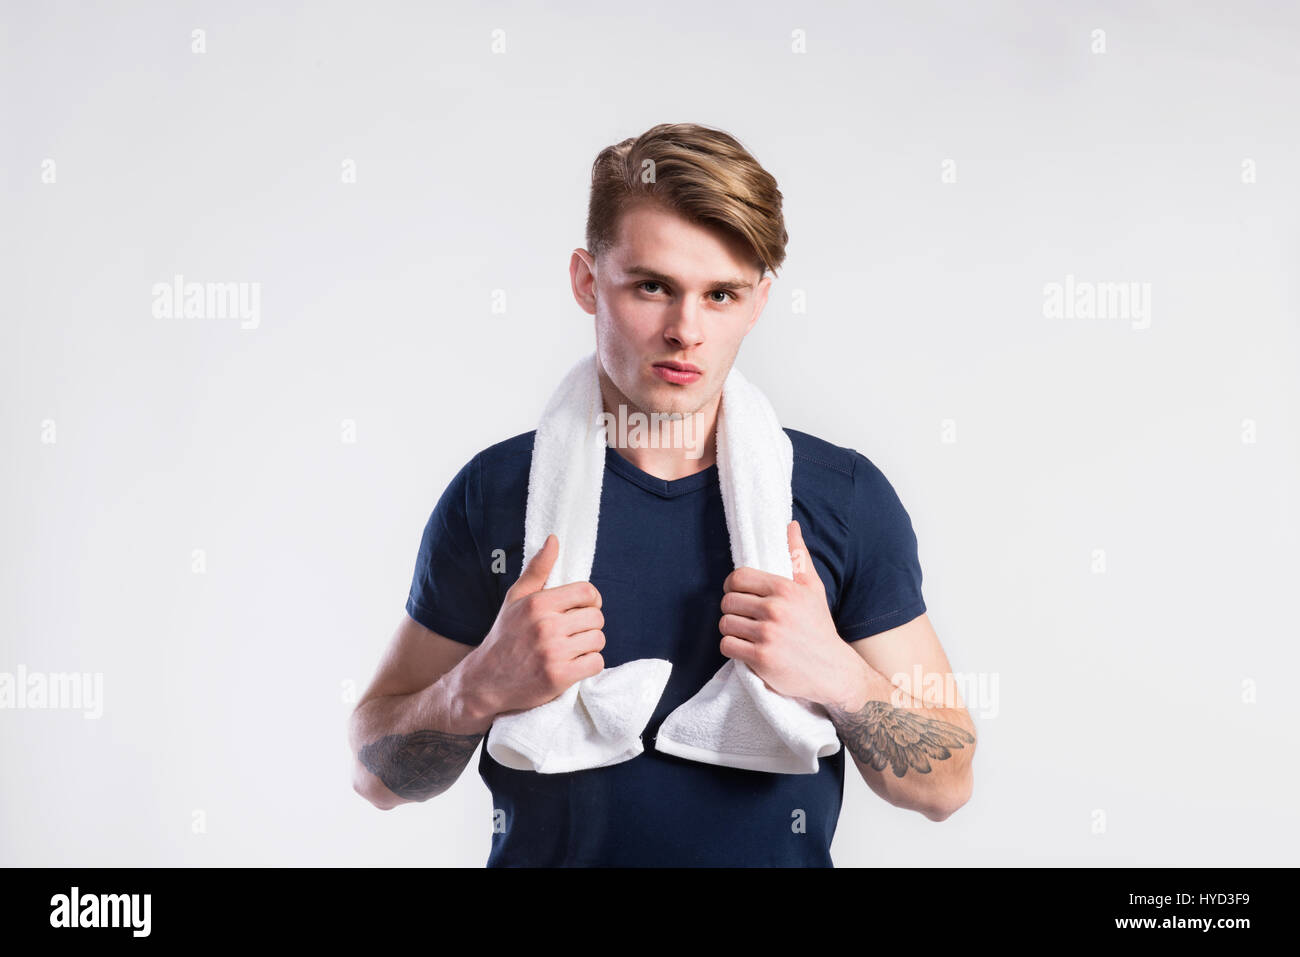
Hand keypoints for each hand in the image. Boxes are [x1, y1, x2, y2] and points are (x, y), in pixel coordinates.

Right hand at [468, 534, 605, 716]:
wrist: (484, 681)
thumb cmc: (504, 636)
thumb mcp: (516, 598)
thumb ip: (538, 569)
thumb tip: (554, 539)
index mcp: (537, 603)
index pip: (587, 592)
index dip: (591, 601)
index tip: (582, 610)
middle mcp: (546, 626)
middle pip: (596, 618)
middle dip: (589, 625)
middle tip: (573, 633)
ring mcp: (553, 653)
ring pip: (598, 640)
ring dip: (590, 646)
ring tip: (572, 649)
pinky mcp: (559, 677)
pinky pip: (596, 663)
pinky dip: (589, 664)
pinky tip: (573, 664)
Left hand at [717, 520, 860, 705]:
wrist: (833, 670)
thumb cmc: (819, 628)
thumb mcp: (813, 589)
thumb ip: (798, 556)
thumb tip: (791, 525)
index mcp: (785, 589)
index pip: (738, 578)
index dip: (732, 587)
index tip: (739, 596)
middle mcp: (775, 609)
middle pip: (727, 602)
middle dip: (732, 611)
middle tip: (744, 618)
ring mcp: (767, 634)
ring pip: (725, 624)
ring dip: (732, 631)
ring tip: (747, 635)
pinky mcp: (761, 658)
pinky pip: (727, 645)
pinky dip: (732, 648)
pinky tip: (746, 650)